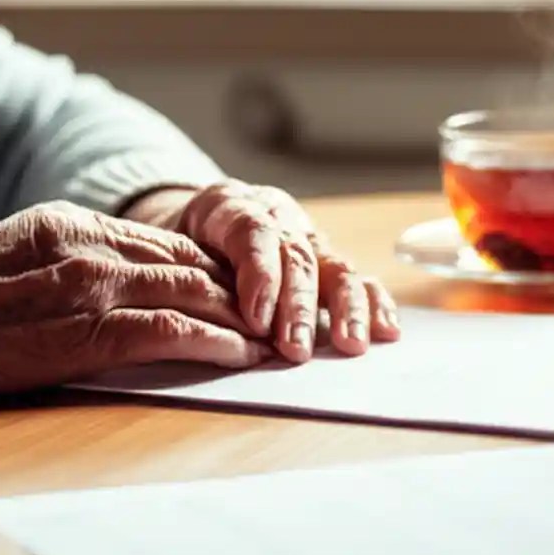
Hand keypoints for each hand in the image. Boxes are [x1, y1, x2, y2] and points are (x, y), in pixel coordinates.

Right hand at [0, 201, 269, 424]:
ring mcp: (93, 285)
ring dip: (241, 319)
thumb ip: (82, 253)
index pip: (169, 241)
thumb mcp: (24, 250)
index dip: (217, 267)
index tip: (249, 289)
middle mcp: (93, 244)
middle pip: (192, 264)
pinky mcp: (88, 331)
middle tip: (280, 314)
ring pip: (191, 294)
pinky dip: (213, 343)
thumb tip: (136, 270)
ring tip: (274, 340)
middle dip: (244, 292)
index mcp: (78, 222)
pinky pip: (168, 332)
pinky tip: (240, 355)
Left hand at [126, 181, 401, 362]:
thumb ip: (187, 276)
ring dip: (345, 309)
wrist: (196, 226)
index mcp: (230, 206)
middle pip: (297, 256)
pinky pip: (358, 279)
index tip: (256, 318)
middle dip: (299, 306)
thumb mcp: (168, 251)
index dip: (258, 275)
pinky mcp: (328, 263)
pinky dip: (374, 304)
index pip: (252, 233)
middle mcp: (278, 217)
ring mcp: (308, 240)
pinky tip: (386, 329)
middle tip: (295, 348)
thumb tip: (208, 324)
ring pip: (335, 267)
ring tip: (350, 344)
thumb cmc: (179, 248)